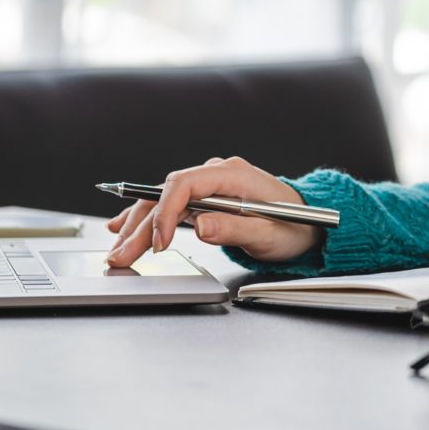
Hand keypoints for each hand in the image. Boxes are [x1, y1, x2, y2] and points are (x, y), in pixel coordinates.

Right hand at [105, 155, 324, 266]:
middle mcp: (216, 174)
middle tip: (120, 256)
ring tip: (116, 250)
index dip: (165, 212)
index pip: (184, 184)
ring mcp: (210, 185)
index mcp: (232, 174)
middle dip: (141, 226)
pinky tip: (123, 227)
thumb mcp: (269, 233)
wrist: (312, 224)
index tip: (159, 243)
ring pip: (163, 201)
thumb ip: (234, 228)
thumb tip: (201, 224)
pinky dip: (147, 218)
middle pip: (166, 194)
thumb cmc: (295, 227)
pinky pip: (170, 205)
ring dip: (138, 225)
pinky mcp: (206, 199)